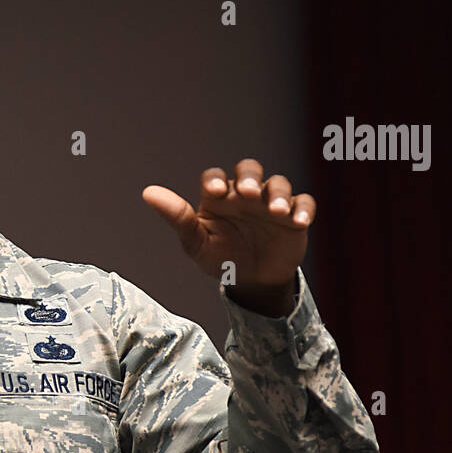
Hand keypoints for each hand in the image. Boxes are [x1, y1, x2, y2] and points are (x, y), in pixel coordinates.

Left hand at [141, 158, 314, 313]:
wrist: (251, 283)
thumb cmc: (221, 259)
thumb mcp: (197, 243)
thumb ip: (178, 218)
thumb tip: (148, 192)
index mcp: (219, 198)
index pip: (214, 177)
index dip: (215, 179)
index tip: (215, 192)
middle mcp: (245, 195)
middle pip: (249, 169)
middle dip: (249, 177)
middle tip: (247, 193)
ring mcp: (270, 203)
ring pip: (277, 184)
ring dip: (278, 194)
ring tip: (276, 212)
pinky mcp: (293, 216)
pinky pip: (303, 203)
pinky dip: (303, 208)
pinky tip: (298, 221)